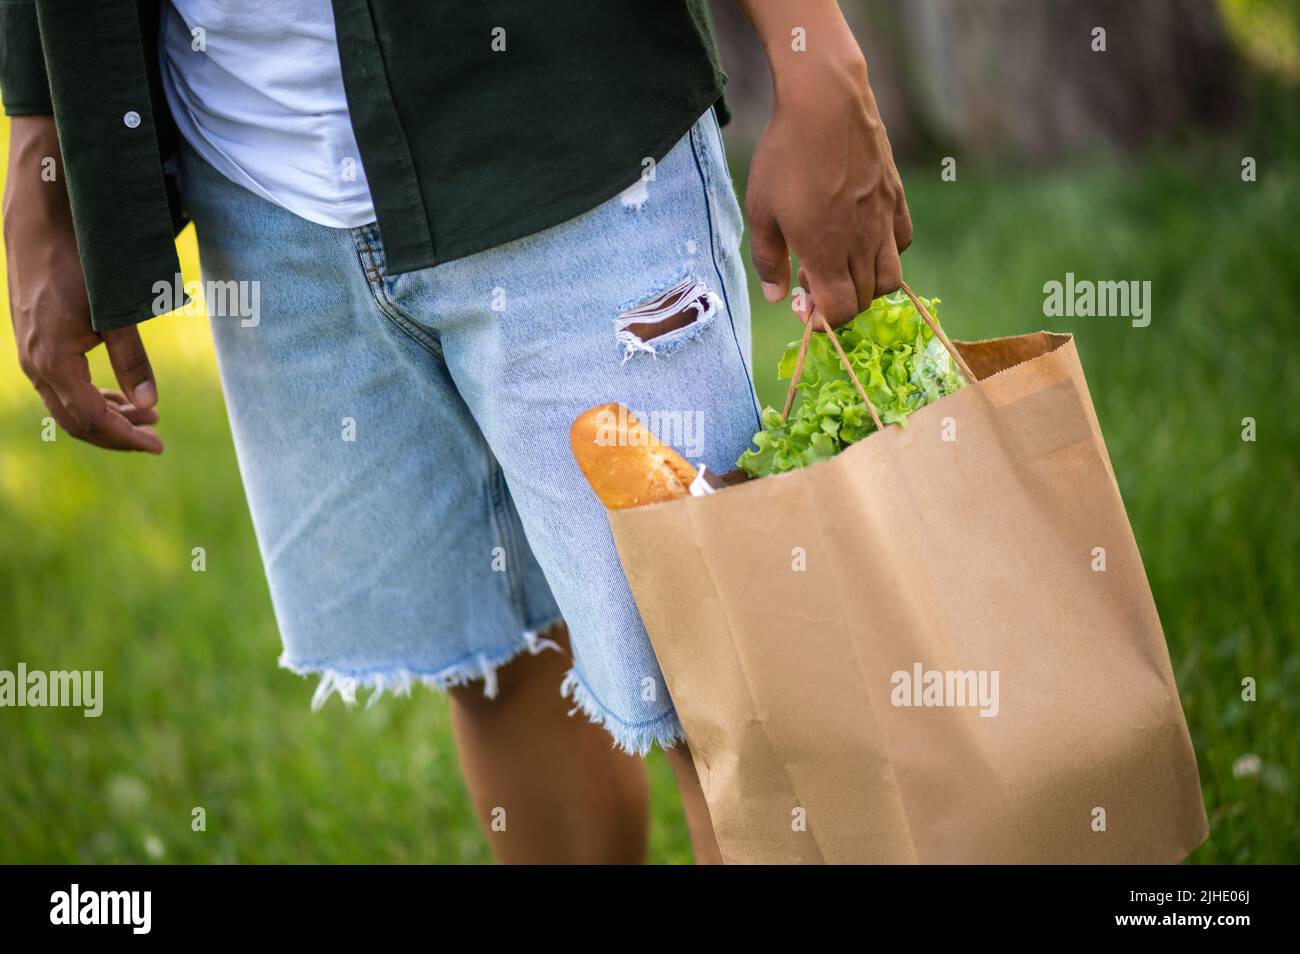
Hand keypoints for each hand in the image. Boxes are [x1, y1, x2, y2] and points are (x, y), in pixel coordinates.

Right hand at [4, 116, 161, 452]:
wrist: (39, 223)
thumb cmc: (81, 263)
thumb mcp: (115, 312)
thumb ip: (133, 359)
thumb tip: (150, 402)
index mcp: (54, 362)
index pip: (91, 419)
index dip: (125, 437)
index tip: (157, 446)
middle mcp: (36, 365)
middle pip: (77, 421)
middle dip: (117, 434)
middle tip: (155, 438)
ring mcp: (31, 355)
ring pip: (68, 405)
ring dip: (107, 415)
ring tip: (146, 417)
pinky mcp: (36, 342)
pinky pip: (62, 385)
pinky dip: (92, 396)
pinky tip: (120, 396)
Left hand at [740, 2, 911, 326]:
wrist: (825, 102)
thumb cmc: (785, 156)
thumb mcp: (761, 211)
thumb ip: (768, 260)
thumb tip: (778, 297)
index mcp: (826, 251)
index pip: (840, 310)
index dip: (822, 319)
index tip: (802, 304)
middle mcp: (861, 242)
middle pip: (863, 299)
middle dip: (838, 302)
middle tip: (811, 279)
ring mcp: (883, 220)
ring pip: (890, 278)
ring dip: (864, 284)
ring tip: (838, 263)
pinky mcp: (896, 198)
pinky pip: (901, 242)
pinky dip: (885, 253)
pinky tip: (861, 237)